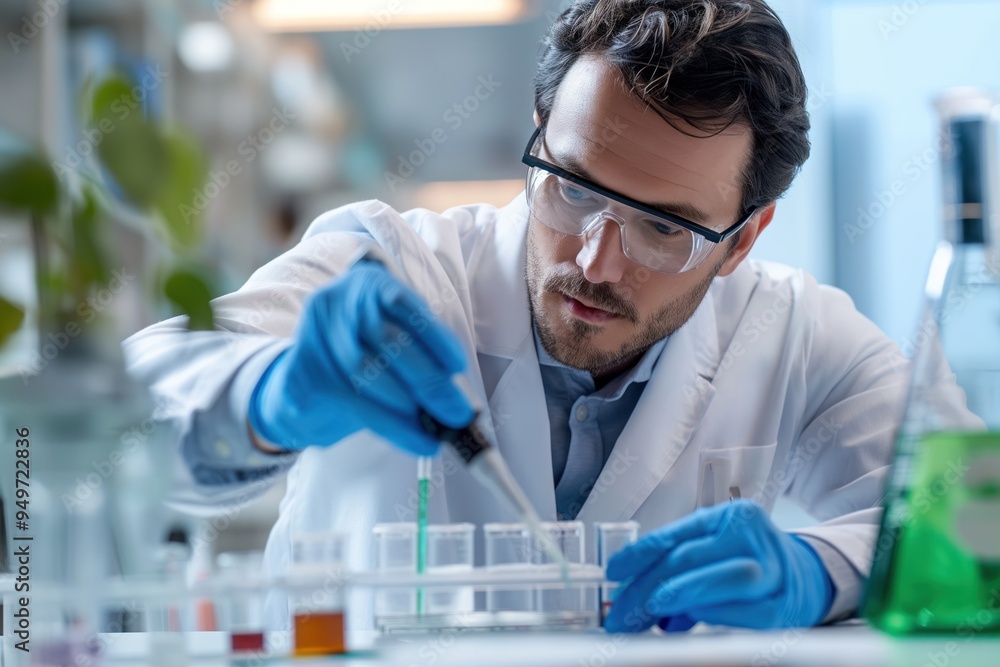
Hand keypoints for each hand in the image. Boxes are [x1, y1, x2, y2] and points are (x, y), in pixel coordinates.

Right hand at [248, 260, 474, 453]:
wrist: (306, 381)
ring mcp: (314, 334)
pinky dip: (389, 426)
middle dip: (427, 381)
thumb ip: (419, 355)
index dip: (435, 337)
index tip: (458, 367)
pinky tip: (415, 440)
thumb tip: (454, 391)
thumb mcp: (392, 341)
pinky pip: (348, 400)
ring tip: (433, 429)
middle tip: (456, 412)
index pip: (405, 305)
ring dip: (405, 406)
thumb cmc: (366, 356)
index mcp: (368, 284)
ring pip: (365, 372)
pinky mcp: (301, 371)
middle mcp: (338, 301)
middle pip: (388, 341)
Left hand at [604, 500, 833, 632]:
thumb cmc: (749, 563)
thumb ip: (678, 569)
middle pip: (688, 558)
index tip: (613, 574)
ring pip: (722, 579)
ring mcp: (771, 568)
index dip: (638, 555)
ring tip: (650, 615)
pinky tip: (688, 620)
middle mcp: (752, 534)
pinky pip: (742, 612)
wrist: (809, 578)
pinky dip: (710, 616)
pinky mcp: (782, 606)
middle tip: (620, 615)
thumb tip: (635, 598)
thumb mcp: (714, 552)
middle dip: (646, 590)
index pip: (674, 535)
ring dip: (679, 597)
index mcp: (729, 516)